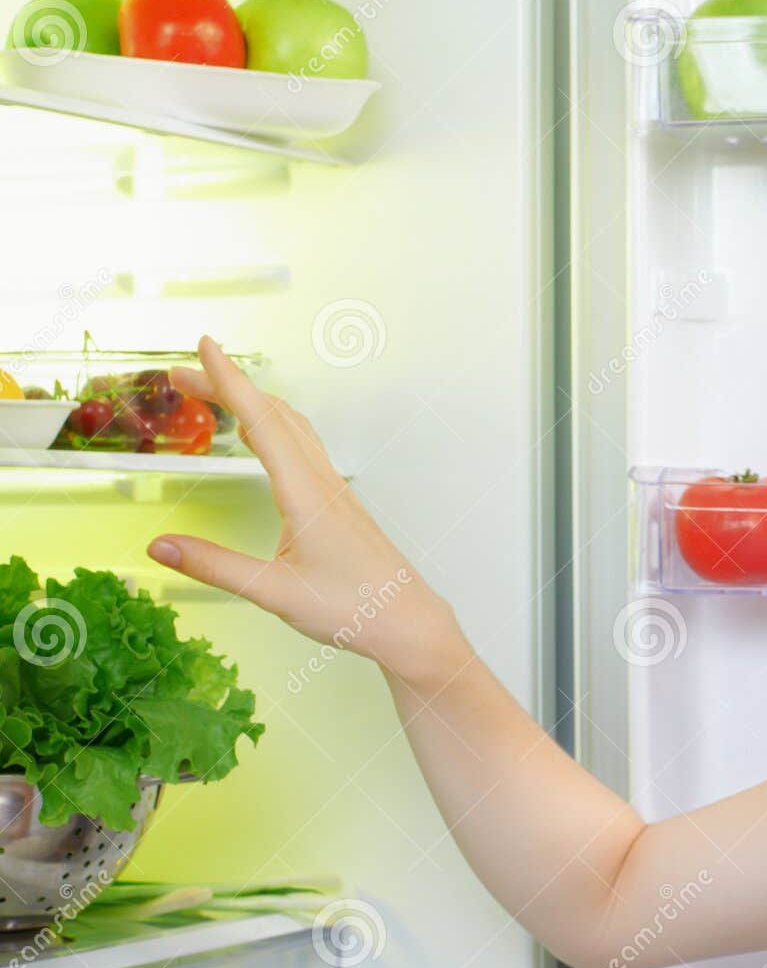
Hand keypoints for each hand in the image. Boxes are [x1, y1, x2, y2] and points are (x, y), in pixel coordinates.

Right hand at [148, 337, 466, 684]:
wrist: (407, 621)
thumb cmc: (353, 608)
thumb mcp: (274, 593)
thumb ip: (215, 567)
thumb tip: (158, 547)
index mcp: (305, 494)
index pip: (263, 423)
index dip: (230, 381)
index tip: (205, 346)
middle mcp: (322, 482)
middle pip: (272, 415)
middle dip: (226, 386)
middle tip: (178, 375)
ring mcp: (334, 489)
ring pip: (292, 427)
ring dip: (250, 403)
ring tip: (210, 395)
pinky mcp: (338, 502)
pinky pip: (303, 446)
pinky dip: (273, 426)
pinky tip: (259, 435)